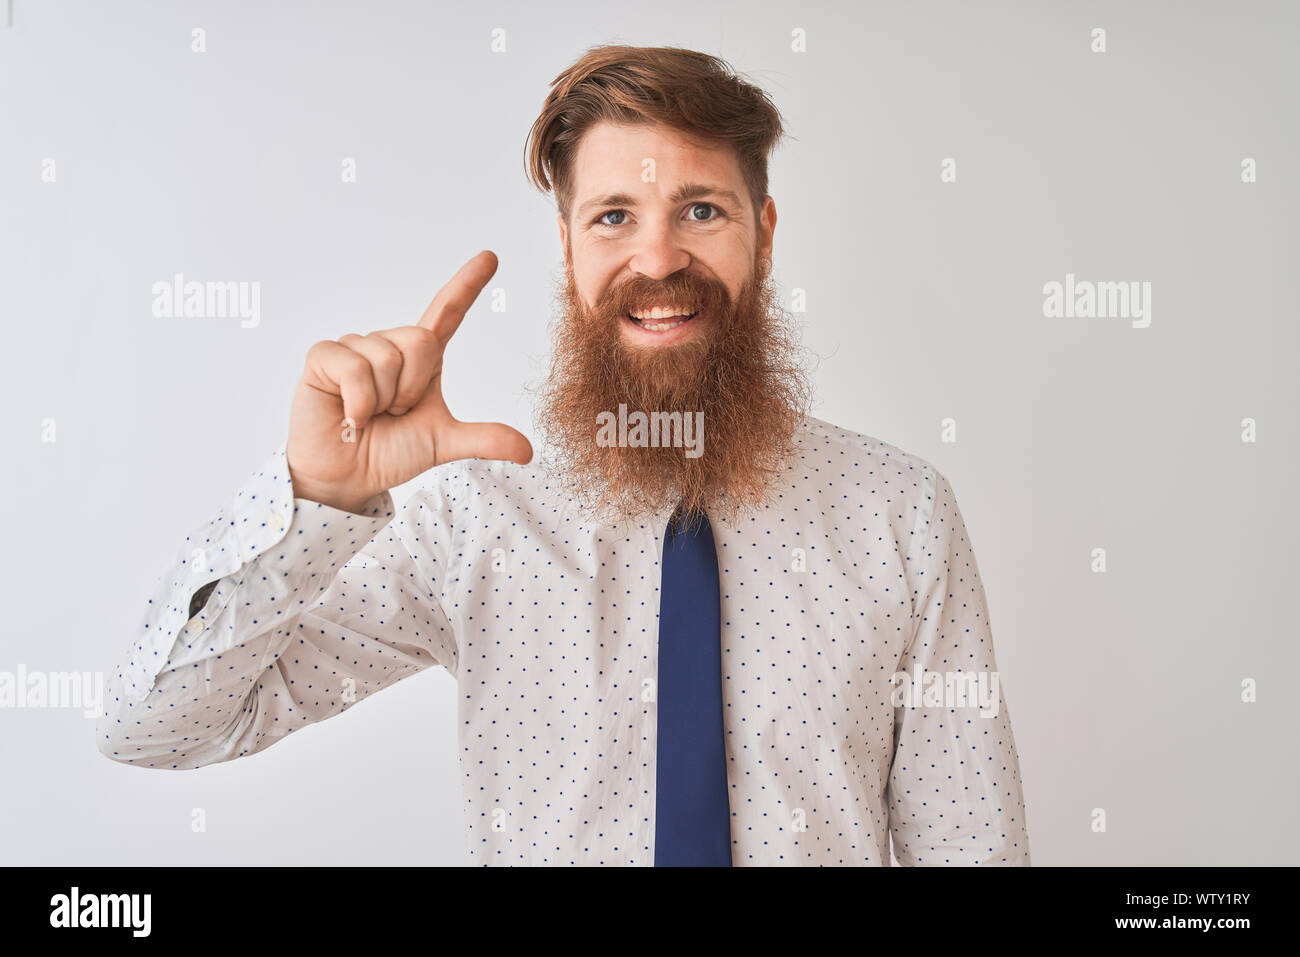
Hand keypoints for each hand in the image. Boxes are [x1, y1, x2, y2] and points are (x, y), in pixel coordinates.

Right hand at [286, 250, 531, 511]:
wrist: (347, 477)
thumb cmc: (390, 452)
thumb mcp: (443, 442)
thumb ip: (483, 439)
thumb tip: (528, 450)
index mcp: (420, 359)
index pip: (447, 312)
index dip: (467, 284)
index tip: (490, 256)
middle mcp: (389, 345)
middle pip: (421, 341)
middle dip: (412, 388)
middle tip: (394, 412)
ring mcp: (354, 347)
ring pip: (387, 357)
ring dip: (383, 399)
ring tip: (368, 414)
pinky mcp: (324, 355)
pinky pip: (355, 367)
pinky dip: (358, 401)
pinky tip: (349, 415)